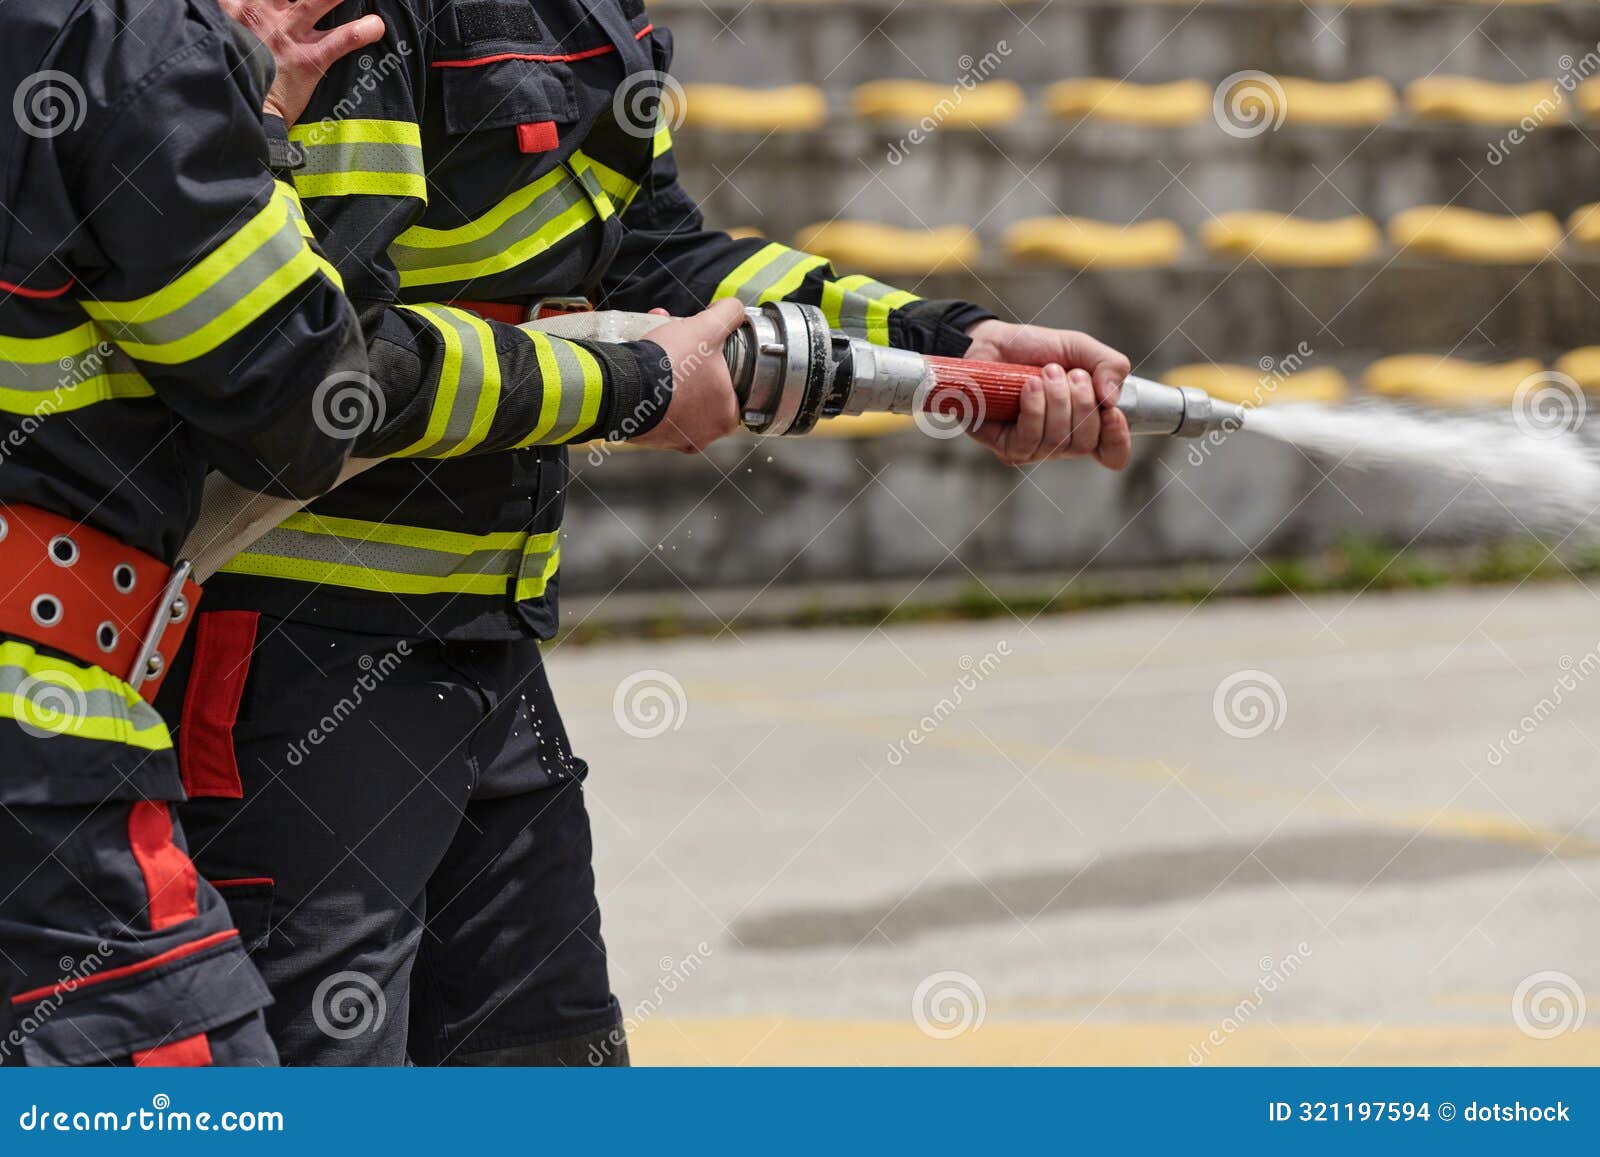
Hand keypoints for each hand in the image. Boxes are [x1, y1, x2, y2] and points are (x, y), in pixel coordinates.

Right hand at [221, 0, 385, 125]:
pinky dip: (362, 31)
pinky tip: (376, 25)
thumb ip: (232, 13)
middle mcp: (263, 12)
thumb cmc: (226, 71)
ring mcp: (287, 35)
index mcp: (238, 5)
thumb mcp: (218, 29)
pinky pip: (342, 40)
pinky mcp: (308, 60)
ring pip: (317, 1)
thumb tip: (237, 8)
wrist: (234, 107)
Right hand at [629, 299, 745, 452]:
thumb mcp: (708, 328)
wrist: (625, 386)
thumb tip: (734, 308)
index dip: (723, 367)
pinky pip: (656, 410)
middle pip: (704, 392)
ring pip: (679, 400)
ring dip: (671, 375)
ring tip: (659, 350)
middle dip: (693, 365)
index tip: (709, 354)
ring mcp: (674, 439)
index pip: (734, 392)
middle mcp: (703, 435)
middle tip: (681, 347)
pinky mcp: (649, 436)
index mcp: (726, 416)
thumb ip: (729, 314)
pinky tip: (645, 371)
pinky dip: (652, 391)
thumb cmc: (671, 365)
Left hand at [959, 319, 1132, 468]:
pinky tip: (1029, 386)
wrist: (990, 343)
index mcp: (1085, 422)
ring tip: (1045, 373)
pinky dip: (1034, 408)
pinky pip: (1030, 440)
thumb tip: (1112, 400)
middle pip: (1086, 443)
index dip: (1118, 439)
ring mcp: (1034, 447)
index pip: (1112, 453)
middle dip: (1082, 403)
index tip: (1112, 412)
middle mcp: (1062, 441)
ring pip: (1059, 441)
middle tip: (1069, 374)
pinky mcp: (1006, 447)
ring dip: (1057, 400)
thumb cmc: (1034, 350)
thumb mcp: (1080, 348)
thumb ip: (1109, 366)